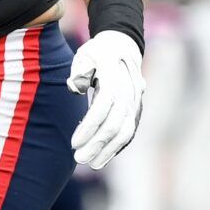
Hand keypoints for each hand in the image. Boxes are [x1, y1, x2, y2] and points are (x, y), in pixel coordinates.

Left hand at [67, 30, 143, 168]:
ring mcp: (135, 102)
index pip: (103, 106)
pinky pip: (130, 131)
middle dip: (97, 144)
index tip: (74, 142)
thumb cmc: (98, 52)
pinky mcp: (136, 110)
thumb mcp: (85, 54)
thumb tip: (75, 88)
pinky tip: (104, 156)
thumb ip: (80, 70)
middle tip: (78, 159)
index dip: (89, 126)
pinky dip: (118, 145)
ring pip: (125, 131)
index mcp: (114, 76)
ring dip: (108, 150)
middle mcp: (129, 91)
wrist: (123, 46)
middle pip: (115, 124)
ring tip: (92, 163)